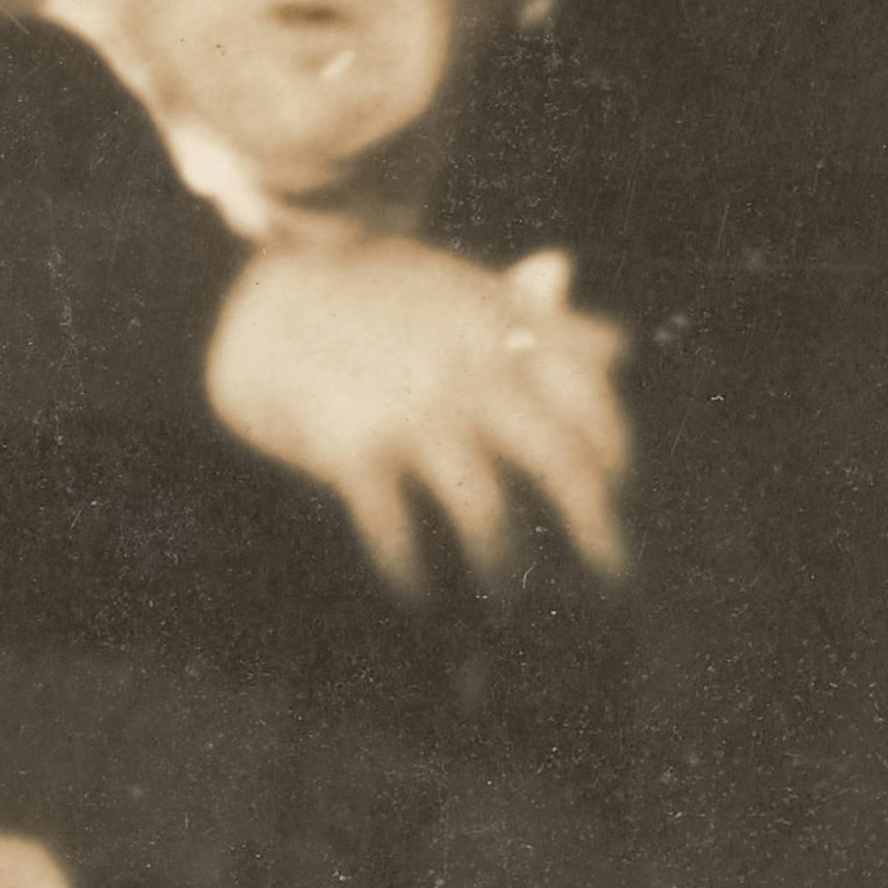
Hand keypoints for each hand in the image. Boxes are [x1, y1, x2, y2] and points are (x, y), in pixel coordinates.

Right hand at [208, 230, 630, 598]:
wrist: (266, 296)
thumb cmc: (377, 297)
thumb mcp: (464, 292)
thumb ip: (544, 320)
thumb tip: (621, 347)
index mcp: (508, 330)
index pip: (593, 403)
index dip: (614, 454)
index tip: (616, 489)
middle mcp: (474, 374)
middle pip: (562, 464)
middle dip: (597, 528)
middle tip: (616, 574)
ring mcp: (416, 414)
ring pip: (483, 513)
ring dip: (499, 565)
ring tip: (503, 594)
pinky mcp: (355, 448)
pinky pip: (395, 528)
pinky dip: (408, 567)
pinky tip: (416, 590)